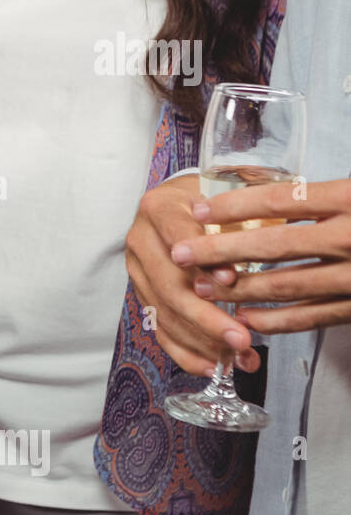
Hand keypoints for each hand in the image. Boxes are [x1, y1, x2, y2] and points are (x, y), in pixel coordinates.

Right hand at [124, 174, 257, 376]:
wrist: (185, 201)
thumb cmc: (215, 199)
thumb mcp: (228, 196)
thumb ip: (237, 219)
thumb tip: (241, 268)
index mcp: (159, 208)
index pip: (178, 237)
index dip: (203, 261)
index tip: (232, 280)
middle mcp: (140, 239)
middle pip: (169, 284)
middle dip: (206, 317)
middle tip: (241, 338)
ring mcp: (138, 269)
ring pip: (165, 312)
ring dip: (202, 341)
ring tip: (239, 357)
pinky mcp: (143, 293)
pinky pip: (159, 328)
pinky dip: (186, 352)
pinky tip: (212, 366)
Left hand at [171, 179, 350, 333]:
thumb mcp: (350, 194)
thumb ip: (311, 198)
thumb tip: (251, 197)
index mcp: (348, 200)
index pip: (279, 200)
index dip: (233, 206)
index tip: (197, 210)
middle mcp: (350, 238)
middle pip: (273, 245)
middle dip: (219, 251)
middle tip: (180, 254)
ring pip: (284, 285)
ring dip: (237, 289)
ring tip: (201, 288)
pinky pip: (308, 317)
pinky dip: (272, 320)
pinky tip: (245, 317)